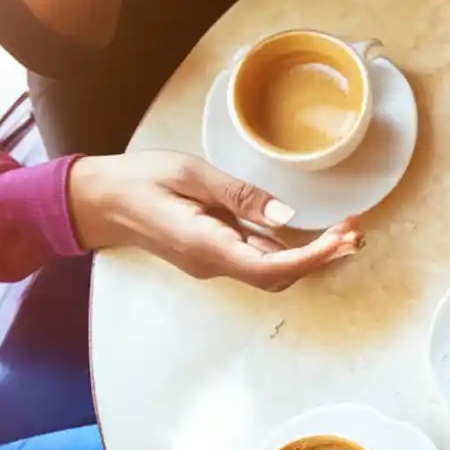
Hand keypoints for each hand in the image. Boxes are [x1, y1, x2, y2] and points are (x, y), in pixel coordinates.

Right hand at [69, 152, 362, 290]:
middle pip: (278, 276)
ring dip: (308, 255)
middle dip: (320, 258)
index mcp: (206, 246)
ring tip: (342, 229)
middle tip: (354, 230)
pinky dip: (286, 248)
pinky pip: (255, 257)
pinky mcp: (212, 253)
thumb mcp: (191, 174)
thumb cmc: (138, 180)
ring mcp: (212, 262)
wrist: (96, 201)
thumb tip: (286, 217)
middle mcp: (212, 263)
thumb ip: (239, 197)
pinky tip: (306, 231)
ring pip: (270, 269)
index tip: (343, 240)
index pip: (271, 267)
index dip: (313, 258)